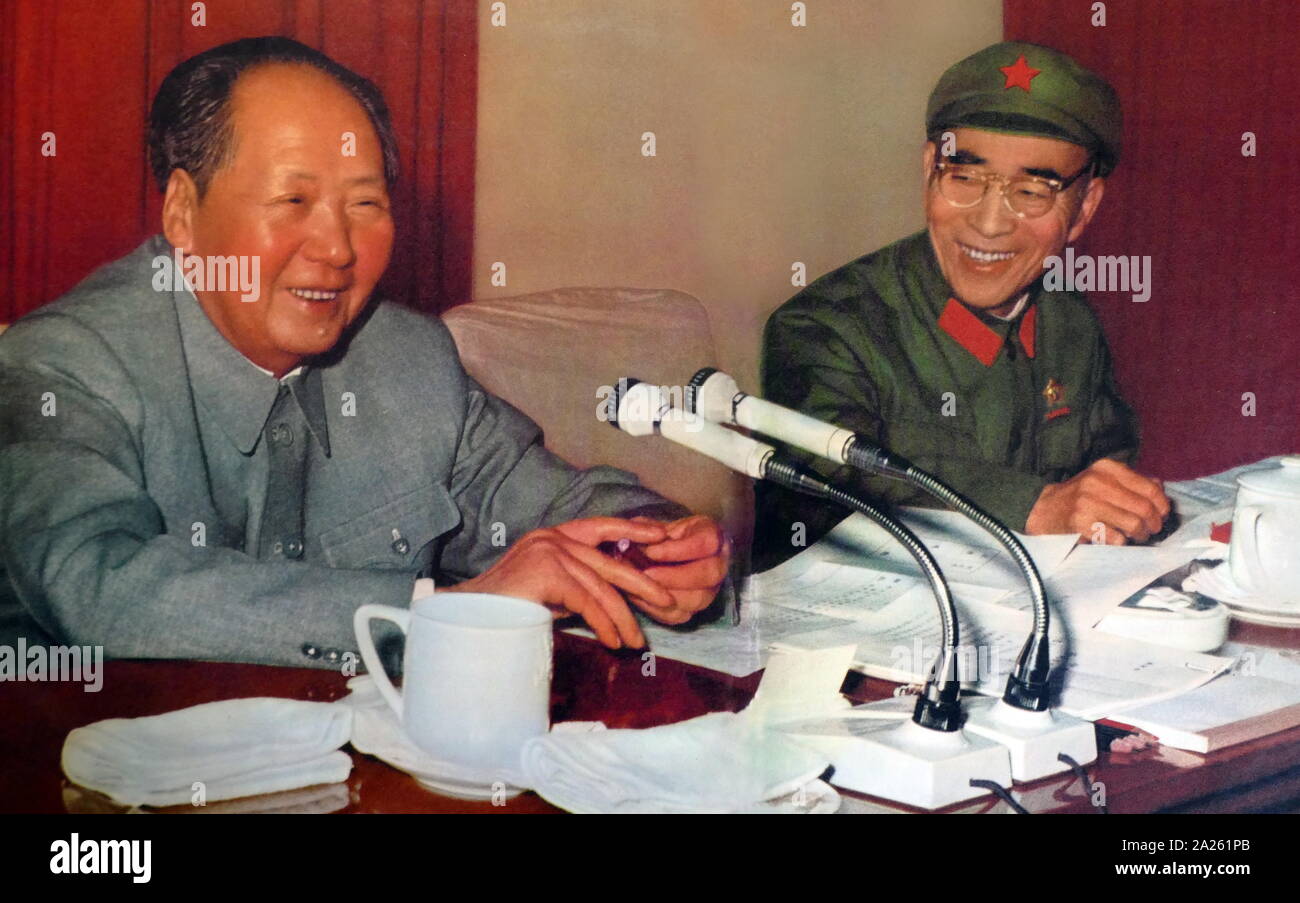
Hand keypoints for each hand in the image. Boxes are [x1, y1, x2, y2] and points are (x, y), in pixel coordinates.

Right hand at [450, 517, 675, 648]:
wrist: (467, 618)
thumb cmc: (506, 609)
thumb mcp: (550, 590)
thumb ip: (578, 586)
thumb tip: (612, 600)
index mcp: (553, 535)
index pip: (600, 526)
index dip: (632, 530)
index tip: (661, 536)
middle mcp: (552, 537)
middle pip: (609, 562)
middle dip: (643, 585)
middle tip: (668, 604)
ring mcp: (549, 551)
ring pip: (602, 586)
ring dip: (624, 618)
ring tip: (637, 641)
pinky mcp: (547, 572)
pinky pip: (588, 602)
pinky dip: (605, 624)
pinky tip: (614, 641)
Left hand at [628, 515, 731, 624]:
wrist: (664, 554)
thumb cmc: (660, 536)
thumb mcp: (656, 525)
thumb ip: (645, 531)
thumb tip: (628, 543)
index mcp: (713, 536)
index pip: (705, 543)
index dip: (678, 550)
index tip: (651, 552)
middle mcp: (720, 563)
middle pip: (708, 574)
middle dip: (673, 577)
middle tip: (646, 575)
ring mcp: (712, 589)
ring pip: (698, 599)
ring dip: (665, 595)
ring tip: (639, 587)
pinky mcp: (695, 609)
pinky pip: (680, 615)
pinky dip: (657, 609)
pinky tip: (639, 598)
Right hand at [1025, 458, 1170, 543]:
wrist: (1045, 511)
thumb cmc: (1081, 498)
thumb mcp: (1103, 480)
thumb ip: (1132, 482)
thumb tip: (1160, 488)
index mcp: (1106, 468)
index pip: (1150, 489)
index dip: (1162, 506)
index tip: (1161, 516)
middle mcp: (1096, 482)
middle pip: (1144, 508)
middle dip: (1153, 524)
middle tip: (1149, 530)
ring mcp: (1087, 503)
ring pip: (1134, 525)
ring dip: (1139, 535)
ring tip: (1134, 536)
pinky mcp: (1080, 524)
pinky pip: (1116, 539)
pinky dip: (1120, 543)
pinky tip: (1114, 539)